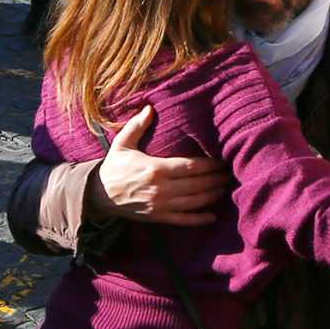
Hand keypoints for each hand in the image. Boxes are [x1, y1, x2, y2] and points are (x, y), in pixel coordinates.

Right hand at [87, 107, 228, 226]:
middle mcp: (161, 189)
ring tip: (225, 187)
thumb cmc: (114, 167)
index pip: (191, 166)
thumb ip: (137, 125)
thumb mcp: (122, 143)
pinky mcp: (158, 218)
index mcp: (156, 168)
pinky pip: (183, 220)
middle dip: (217, 178)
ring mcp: (161, 205)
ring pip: (195, 202)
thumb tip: (150, 107)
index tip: (223, 159)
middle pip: (198, 184)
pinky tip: (213, 216)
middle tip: (231, 172)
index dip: (210, 164)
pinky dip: (199, 219)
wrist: (98, 195)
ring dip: (213, 195)